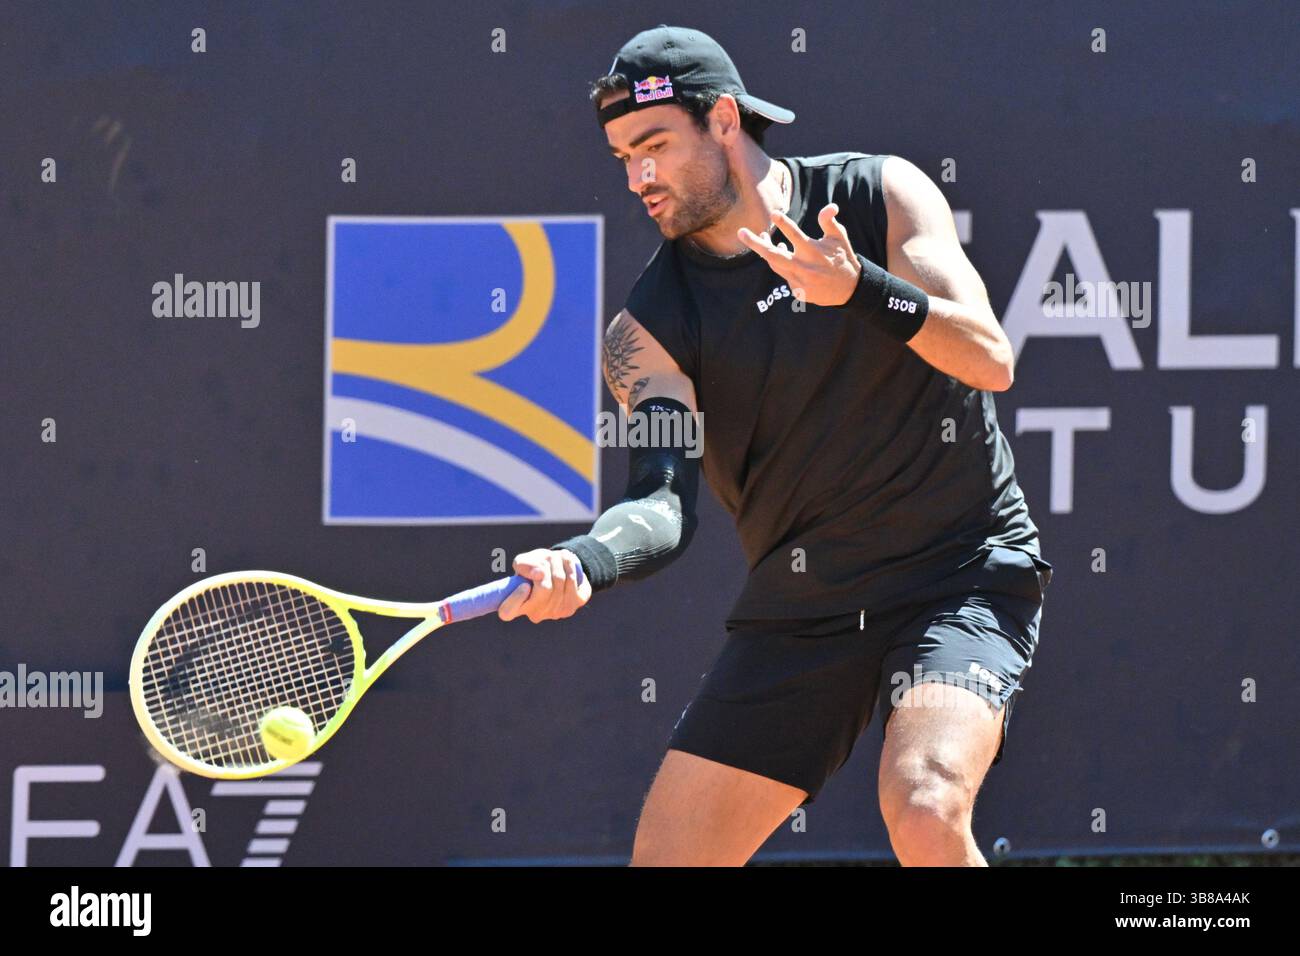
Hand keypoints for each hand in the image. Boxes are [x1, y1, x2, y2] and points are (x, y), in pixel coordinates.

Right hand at [497, 548, 591, 622]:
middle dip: (546, 565)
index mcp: (517, 606)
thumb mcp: (524, 562)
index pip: (507, 611)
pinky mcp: (575, 604)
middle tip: (546, 557)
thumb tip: (538, 573)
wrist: (558, 571)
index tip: (524, 585)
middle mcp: (536, 614)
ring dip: (558, 561)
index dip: (515, 598)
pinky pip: (573, 580)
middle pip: (544, 588)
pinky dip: (570, 565)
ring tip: (556, 556)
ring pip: (560, 580)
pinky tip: (567, 563)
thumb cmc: (535, 568)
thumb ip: (523, 565)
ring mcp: (556, 612)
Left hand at [737, 203, 861, 306]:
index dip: (784, 224)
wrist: (849, 289)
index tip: (774, 213)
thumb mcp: (839, 237)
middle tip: (740, 232)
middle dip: (755, 244)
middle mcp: (803, 267)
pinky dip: (781, 264)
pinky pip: (784, 274)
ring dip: (765, 250)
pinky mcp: (798, 291)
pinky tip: (782, 254)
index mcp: (813, 251)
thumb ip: (829, 222)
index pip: (795, 235)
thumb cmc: (842, 258)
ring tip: (760, 237)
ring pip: (775, 264)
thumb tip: (831, 206)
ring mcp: (799, 281)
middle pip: (773, 255)